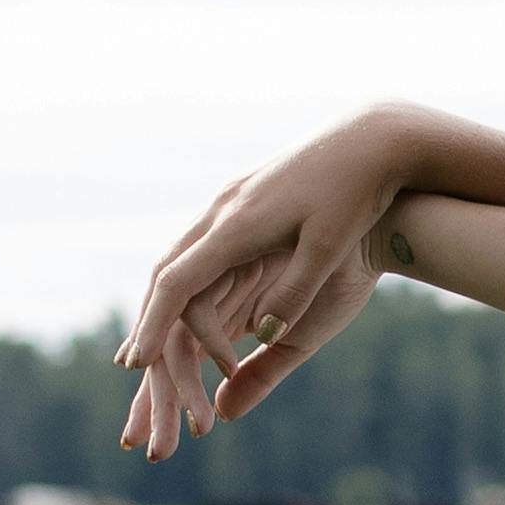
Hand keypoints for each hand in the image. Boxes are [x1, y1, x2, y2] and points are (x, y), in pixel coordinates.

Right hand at [115, 118, 416, 456]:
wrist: (372, 140)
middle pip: (166, 270)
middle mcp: (222, 212)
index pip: (177, 283)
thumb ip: (292, 297)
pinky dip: (189, 279)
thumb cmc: (356, 194)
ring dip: (166, 300)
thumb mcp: (328, 250)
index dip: (153, 326)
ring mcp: (231, 203)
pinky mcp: (246, 200)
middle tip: (132, 363)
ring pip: (182, 257)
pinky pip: (203, 246)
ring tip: (155, 340)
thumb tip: (261, 338)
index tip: (135, 365)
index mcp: (236, 226)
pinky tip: (194, 301)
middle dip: (149, 319)